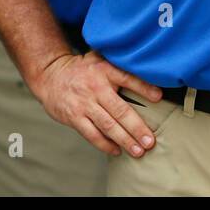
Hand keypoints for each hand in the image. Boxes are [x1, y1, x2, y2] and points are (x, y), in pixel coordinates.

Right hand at [30, 50, 163, 156]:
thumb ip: (120, 64)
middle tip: (150, 141)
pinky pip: (92, 134)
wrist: (50, 75)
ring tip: (138, 151)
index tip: (159, 98)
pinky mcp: (74, 117)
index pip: (127, 78)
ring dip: (124, 140)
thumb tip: (148, 70)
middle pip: (120, 109)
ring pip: (107, 125)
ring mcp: (84, 104)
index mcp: (104, 70)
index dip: (144, 88)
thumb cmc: (82, 69)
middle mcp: (95, 87)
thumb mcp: (100, 58)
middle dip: (137, 127)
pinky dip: (105, 144)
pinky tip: (117, 151)